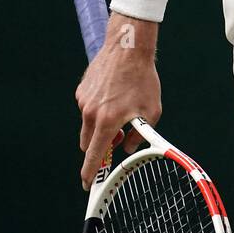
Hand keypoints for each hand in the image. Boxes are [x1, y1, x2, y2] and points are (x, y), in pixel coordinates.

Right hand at [75, 13, 160, 189]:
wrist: (128, 47)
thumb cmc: (143, 79)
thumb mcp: (151, 111)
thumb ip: (140, 134)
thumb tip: (128, 148)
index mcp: (107, 121)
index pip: (94, 156)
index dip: (90, 173)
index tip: (88, 184)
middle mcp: (90, 113)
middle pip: (88, 144)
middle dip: (100, 146)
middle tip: (118, 137)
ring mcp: (83, 101)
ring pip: (88, 125)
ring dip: (100, 126)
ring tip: (120, 109)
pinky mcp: (81, 91)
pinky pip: (87, 108)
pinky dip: (97, 109)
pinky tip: (113, 94)